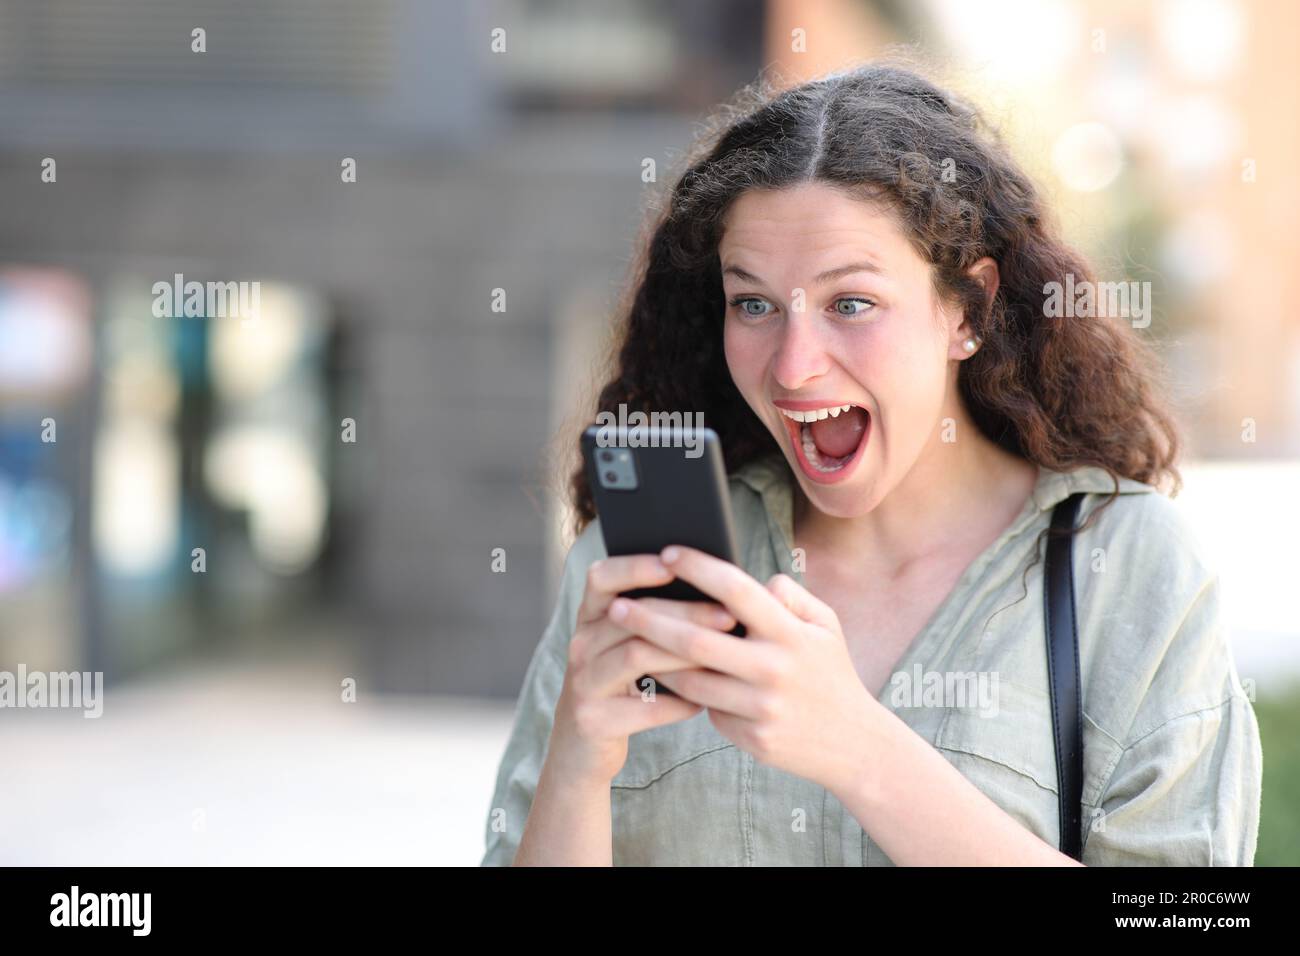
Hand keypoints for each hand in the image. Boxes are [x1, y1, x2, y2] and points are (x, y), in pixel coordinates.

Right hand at [548, 552, 738, 785]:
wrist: (584, 748)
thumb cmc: (624, 688)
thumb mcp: (630, 649)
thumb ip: (658, 620)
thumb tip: (718, 592)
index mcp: (589, 618)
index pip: (601, 577)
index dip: (635, 567)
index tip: (675, 563)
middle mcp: (580, 644)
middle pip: (631, 616)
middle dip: (683, 612)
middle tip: (727, 615)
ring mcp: (582, 682)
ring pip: (636, 655)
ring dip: (683, 654)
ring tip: (720, 656)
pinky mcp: (592, 720)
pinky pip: (642, 707)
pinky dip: (676, 704)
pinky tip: (701, 704)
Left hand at [608, 545, 877, 792]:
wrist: (854, 745)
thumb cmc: (831, 674)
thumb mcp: (825, 626)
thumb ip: (790, 597)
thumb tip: (754, 580)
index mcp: (791, 633)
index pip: (736, 590)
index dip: (700, 568)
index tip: (668, 552)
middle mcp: (774, 669)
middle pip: (696, 640)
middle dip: (650, 620)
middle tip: (617, 606)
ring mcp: (762, 707)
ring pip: (692, 681)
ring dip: (658, 661)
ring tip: (630, 642)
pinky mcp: (753, 738)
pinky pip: (708, 710)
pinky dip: (689, 694)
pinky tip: (669, 681)